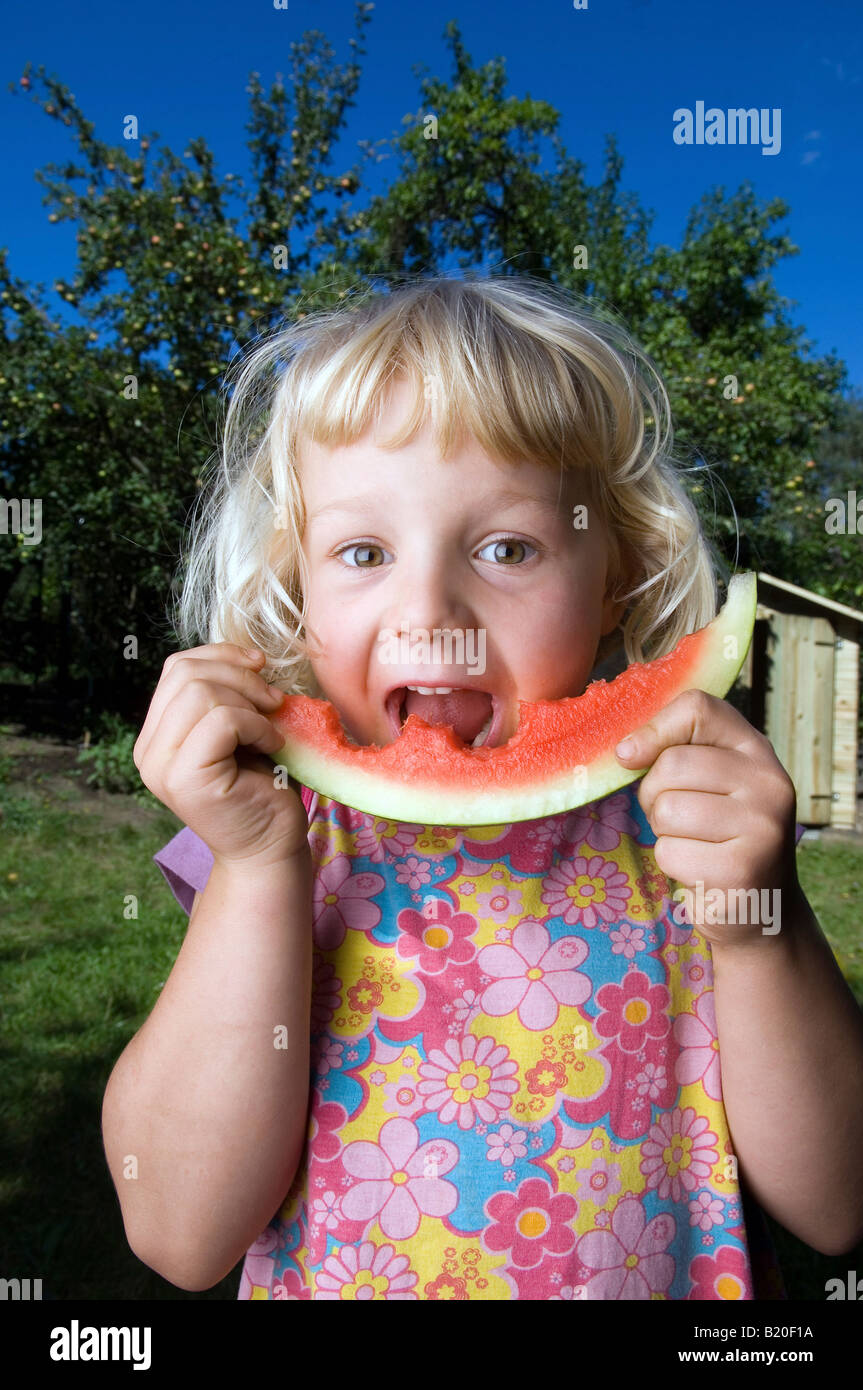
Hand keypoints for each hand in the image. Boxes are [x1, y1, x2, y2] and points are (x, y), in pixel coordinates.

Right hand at [134, 642, 308, 869]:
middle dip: (239, 676)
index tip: (260, 668)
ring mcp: (162, 767)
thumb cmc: (260, 786)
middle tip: (273, 701)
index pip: (176, 668)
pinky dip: (256, 724)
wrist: (268, 846)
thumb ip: (224, 695)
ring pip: (200, 693)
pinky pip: (222, 720)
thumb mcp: (237, 729)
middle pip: (186, 674)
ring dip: (250, 701)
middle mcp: (148, 751)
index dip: (222, 656)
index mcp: (156, 735)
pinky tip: (271, 746)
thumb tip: (246, 655)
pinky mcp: (186, 780)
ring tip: (271, 726)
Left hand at [615, 689, 801, 946]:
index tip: (631, 756)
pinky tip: (702, 871)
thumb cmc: (720, 833)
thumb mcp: (711, 782)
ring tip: (694, 843)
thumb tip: (624, 752)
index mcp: (758, 751)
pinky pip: (670, 852)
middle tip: (677, 817)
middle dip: (654, 794)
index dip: (654, 728)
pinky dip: (674, 864)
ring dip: (664, 832)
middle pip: (672, 764)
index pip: (698, 708)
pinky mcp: (741, 871)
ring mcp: (761, 828)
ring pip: (666, 810)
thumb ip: (677, 753)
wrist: (762, 906)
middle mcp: (769, 783)